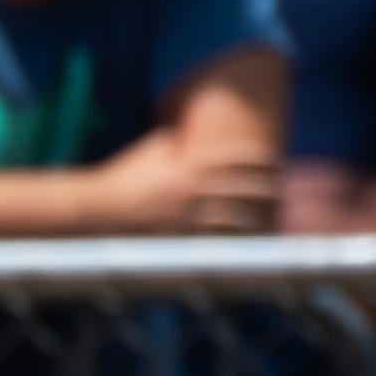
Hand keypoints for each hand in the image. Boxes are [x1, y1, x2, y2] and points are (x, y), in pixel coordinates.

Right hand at [95, 134, 280, 236]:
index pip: (235, 160)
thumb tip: (199, 133)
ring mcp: (185, 219)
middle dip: (267, 189)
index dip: (259, 161)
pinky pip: (214, 242)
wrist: (95, 209)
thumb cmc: (123, 175)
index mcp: (187, 166)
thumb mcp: (154, 148)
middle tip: (280, 189)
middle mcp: (190, 192)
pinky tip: (245, 241)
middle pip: (243, 190)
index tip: (274, 160)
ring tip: (269, 216)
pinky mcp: (177, 240)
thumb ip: (181, 142)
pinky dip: (233, 241)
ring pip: (234, 219)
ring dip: (256, 217)